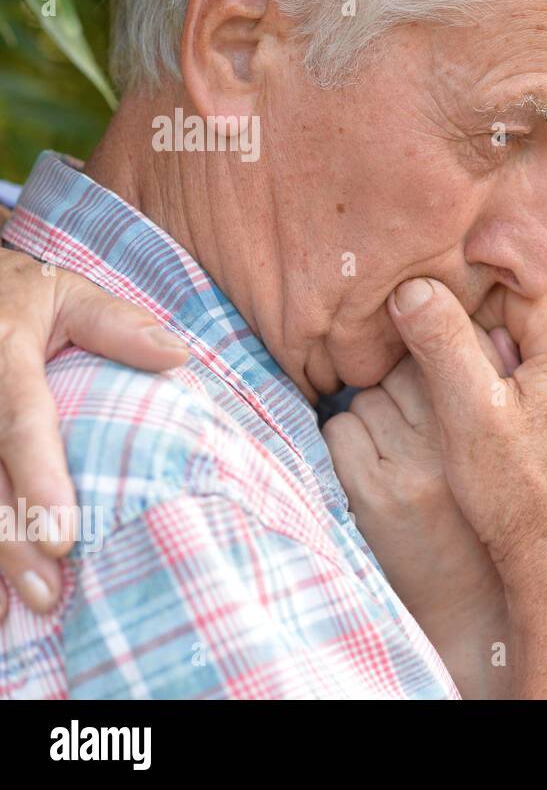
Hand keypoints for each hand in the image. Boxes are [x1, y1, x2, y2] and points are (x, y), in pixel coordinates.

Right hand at [0, 249, 189, 619]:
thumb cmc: (22, 296)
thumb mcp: (68, 292)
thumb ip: (117, 326)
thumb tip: (178, 356)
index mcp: (2, 353)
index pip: (20, 423)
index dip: (38, 481)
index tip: (65, 538)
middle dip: (10, 539)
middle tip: (48, 593)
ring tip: (20, 606)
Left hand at [324, 351, 511, 698]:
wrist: (475, 599)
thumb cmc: (494, 504)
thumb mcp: (506, 432)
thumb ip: (494, 369)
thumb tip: (450, 305)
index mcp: (502, 409)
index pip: (452, 338)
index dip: (441, 351)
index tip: (441, 376)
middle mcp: (460, 432)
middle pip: (406, 363)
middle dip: (407, 383)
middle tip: (424, 427)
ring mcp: (414, 461)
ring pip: (370, 393)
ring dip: (378, 414)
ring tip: (407, 455)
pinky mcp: (375, 490)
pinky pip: (340, 427)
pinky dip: (349, 443)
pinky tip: (378, 471)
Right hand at [387, 278, 546, 698]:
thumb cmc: (517, 497)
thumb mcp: (467, 413)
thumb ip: (440, 341)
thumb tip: (414, 286)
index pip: (511, 292)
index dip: (463, 306)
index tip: (427, 331)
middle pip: (528, 319)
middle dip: (482, 338)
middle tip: (445, 375)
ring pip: (539, 350)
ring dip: (500, 365)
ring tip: (471, 405)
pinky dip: (522, 389)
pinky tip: (499, 423)